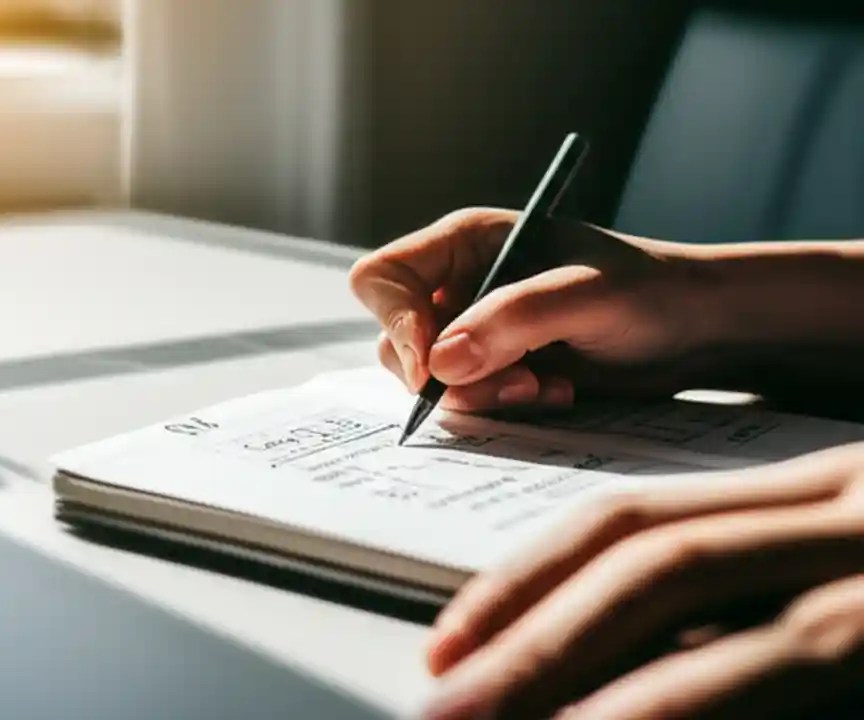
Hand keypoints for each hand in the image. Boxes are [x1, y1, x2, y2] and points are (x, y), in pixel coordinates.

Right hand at [348, 208, 709, 411]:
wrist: (697, 331)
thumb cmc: (652, 291)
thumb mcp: (587, 296)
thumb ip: (513, 320)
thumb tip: (441, 363)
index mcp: (465, 243)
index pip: (382, 278)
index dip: (396, 322)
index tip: (434, 365)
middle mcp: (458, 285)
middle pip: (396, 339)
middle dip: (449, 373)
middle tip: (518, 382)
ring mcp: (473, 330)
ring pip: (428, 380)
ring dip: (481, 395)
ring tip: (544, 388)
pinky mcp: (493, 370)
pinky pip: (464, 401)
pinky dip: (502, 408)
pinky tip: (553, 393)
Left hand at [421, 443, 863, 718]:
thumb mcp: (844, 596)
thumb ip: (740, 621)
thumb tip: (607, 674)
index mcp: (806, 494)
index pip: (632, 516)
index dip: (526, 578)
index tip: (450, 643)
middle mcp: (834, 501)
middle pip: (635, 546)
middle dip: (523, 627)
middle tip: (439, 702)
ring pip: (677, 577)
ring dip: (558, 654)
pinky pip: (775, 656)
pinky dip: (665, 702)